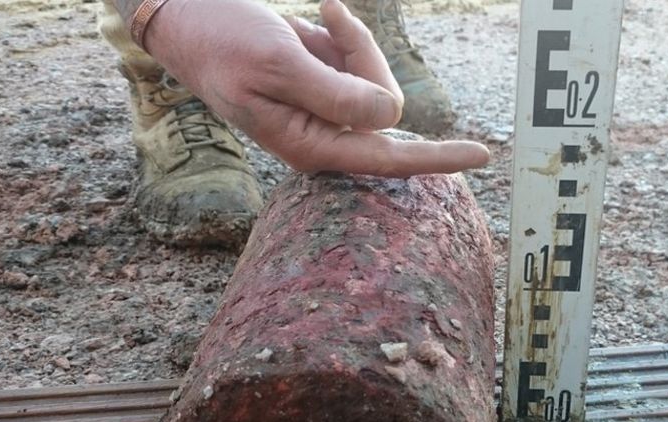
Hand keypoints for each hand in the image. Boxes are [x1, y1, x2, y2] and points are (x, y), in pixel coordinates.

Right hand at [143, 0, 489, 176]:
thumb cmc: (222, 42)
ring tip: (309, 20)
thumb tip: (392, 118)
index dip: (436, 157)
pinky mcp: (324, 89)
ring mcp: (324, 113)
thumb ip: (337, 94)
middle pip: (383, 106)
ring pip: (372, 79)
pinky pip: (355, 62)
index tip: (481, 154)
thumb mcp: (280, 63)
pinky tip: (309, 21)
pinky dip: (339, 37)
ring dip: (349, 41)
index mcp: (309, 145)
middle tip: (329, 18)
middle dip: (365, 58)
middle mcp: (322, 136)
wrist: (186, 17)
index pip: (386, 158)